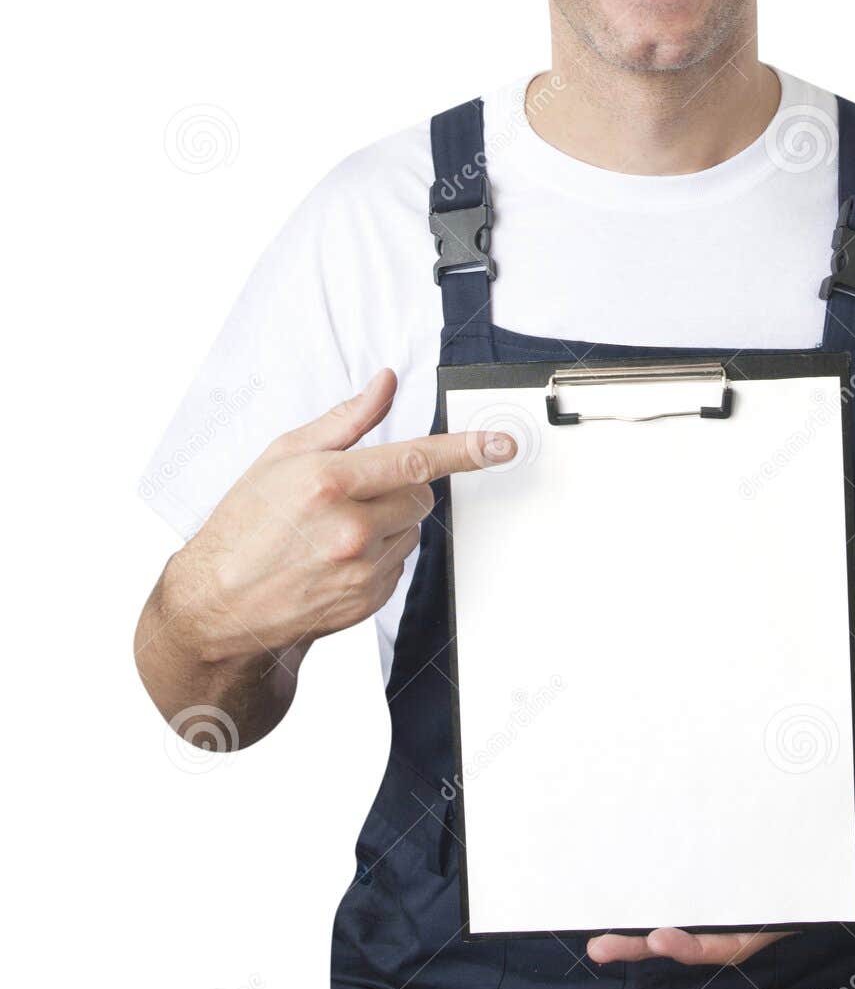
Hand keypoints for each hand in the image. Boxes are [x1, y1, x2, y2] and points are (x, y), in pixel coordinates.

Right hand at [162, 369, 513, 663]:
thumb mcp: (284, 455)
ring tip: (334, 530)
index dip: (467, 449)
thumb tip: (384, 385)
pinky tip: (337, 558)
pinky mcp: (367, 600)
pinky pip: (398, 564)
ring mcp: (360, 570)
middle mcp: (349, 528)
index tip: (501, 445)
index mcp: (329, 482)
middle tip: (355, 493)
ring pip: (412, 530)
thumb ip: (346, 419)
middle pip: (421, 495)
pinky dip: (379, 556)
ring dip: (388, 523)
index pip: (416, 459)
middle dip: (401, 487)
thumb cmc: (245, 524)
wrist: (218, 603)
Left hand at [586, 777, 854, 964]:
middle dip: (648, 946)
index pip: (732, 942)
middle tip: (608, 944)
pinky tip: (614, 891)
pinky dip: (648, 896)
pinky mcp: (713, 875)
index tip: (665, 939)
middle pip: (692, 941)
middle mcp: (746, 915)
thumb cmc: (848, 834)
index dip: (698, 946)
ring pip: (679, 924)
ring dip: (637, 933)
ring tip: (597, 941)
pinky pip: (678, 892)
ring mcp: (727, 899)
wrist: (845, 824)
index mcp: (774, 916)